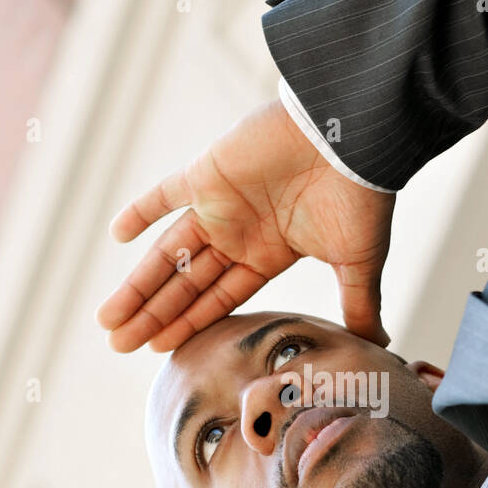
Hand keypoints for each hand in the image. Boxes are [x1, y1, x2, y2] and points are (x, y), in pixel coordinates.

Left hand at [96, 99, 395, 350]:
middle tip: (119, 346)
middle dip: (153, 316)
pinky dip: (141, 211)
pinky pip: (165, 193)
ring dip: (138, 284)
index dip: (189, 324)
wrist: (356, 136)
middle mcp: (238, 233)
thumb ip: (359, 305)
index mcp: (268, 254)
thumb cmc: (363, 194)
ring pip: (169, 252)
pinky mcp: (208, 173)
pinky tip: (116, 236)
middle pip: (186, 284)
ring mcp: (220, 204)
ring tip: (108, 319)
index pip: (219, 299)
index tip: (159, 351)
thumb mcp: (358, 261)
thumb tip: (379, 346)